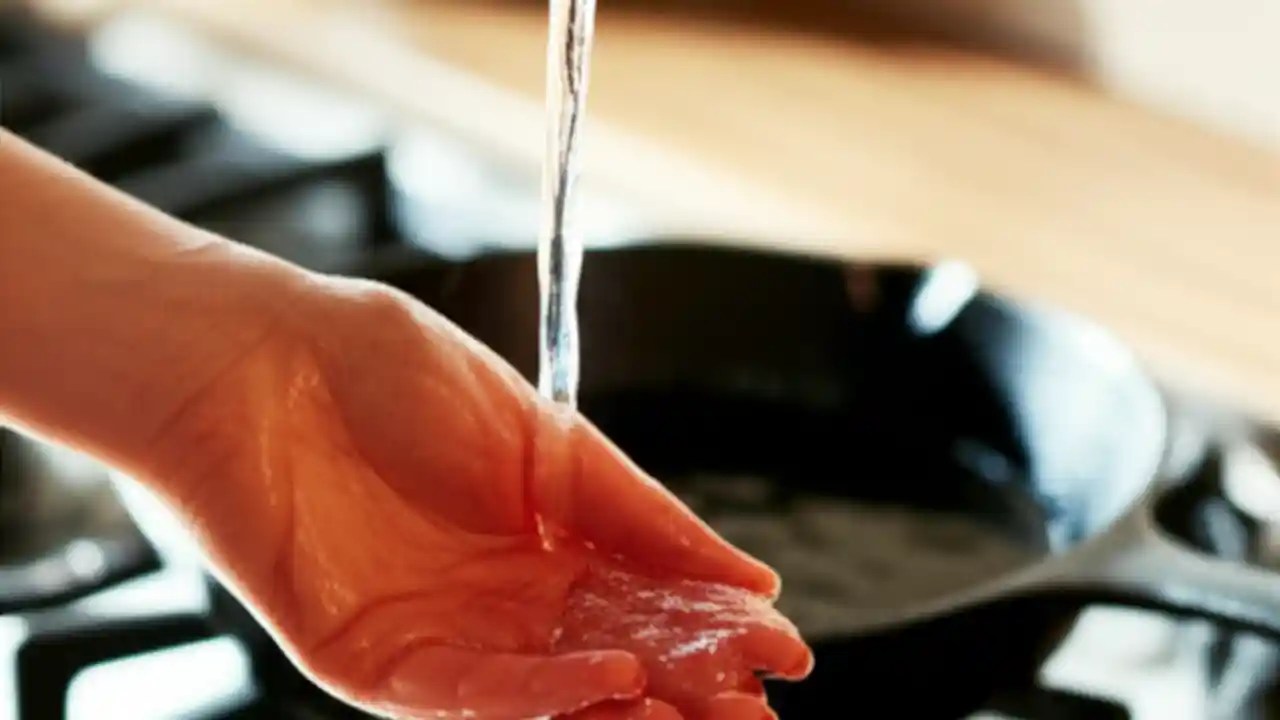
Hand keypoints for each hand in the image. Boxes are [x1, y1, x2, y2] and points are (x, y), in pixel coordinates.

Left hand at [141, 272, 811, 719]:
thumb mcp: (549, 441)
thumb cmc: (397, 376)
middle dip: (689, 689)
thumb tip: (751, 578)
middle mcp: (505, 600)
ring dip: (628, 711)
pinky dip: (540, 696)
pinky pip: (469, 694)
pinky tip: (609, 684)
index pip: (649, 603)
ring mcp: (444, 636)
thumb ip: (643, 513)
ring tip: (706, 716)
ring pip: (551, 695)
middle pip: (613, 660)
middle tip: (760, 709)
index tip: (783, 649)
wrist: (264, 363)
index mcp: (550, 542)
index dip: (714, 627)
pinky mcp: (378, 663)